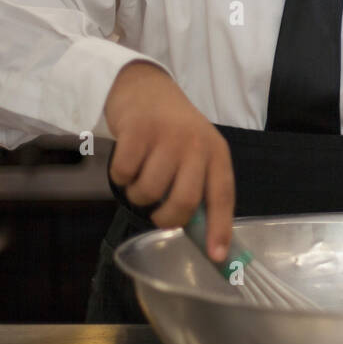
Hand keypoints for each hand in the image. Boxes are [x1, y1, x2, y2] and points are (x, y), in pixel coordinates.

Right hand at [103, 60, 234, 261]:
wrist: (145, 87)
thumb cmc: (172, 130)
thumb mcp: (196, 152)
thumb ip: (199, 185)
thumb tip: (202, 236)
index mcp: (216, 153)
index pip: (223, 196)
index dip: (220, 228)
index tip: (216, 256)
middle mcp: (196, 145)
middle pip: (184, 201)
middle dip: (166, 218)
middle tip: (158, 214)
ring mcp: (167, 137)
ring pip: (149, 191)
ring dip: (137, 194)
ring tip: (140, 178)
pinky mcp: (138, 131)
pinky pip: (123, 174)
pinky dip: (119, 176)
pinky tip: (127, 160)